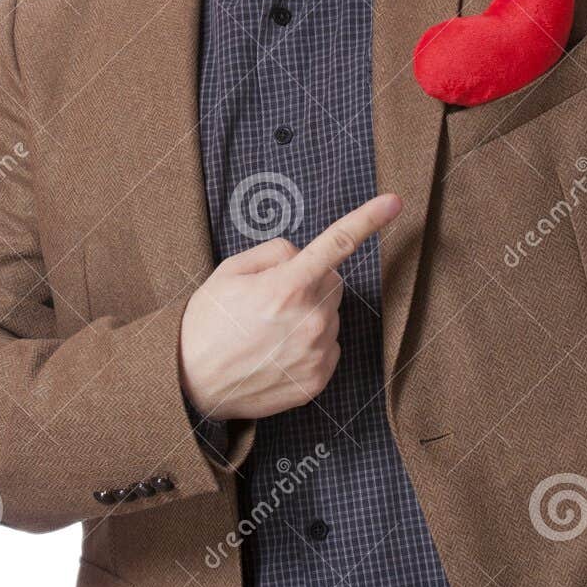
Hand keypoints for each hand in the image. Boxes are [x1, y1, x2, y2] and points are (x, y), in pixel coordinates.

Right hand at [178, 192, 401, 420]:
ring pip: (331, 316)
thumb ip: (274, 252)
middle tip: (273, 300)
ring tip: (270, 331)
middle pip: (333, 283)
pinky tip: (278, 352)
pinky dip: (311, 344)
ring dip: (311, 315)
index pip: (337, 244)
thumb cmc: (208, 323)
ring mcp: (316, 352)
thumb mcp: (229, 272)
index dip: (368, 219)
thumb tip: (303, 255)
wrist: (191, 385)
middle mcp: (310, 319)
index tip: (394, 202)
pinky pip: (329, 346)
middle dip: (312, 283)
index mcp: (287, 286)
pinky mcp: (317, 379)